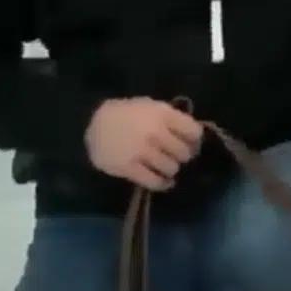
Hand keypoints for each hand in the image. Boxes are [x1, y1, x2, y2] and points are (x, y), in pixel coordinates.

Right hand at [84, 98, 203, 190]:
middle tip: (178, 155)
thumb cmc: (128, 113)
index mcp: (162, 114)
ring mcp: (142, 151)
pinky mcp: (130, 168)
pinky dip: (163, 183)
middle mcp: (155, 132)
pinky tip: (164, 180)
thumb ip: (171, 118)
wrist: (96, 124)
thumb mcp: (151, 106)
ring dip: (172, 168)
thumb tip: (193, 135)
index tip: (191, 142)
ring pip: (172, 168)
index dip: (195, 139)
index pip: (193, 131)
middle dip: (183, 155)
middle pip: (184, 152)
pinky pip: (155, 182)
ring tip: (167, 165)